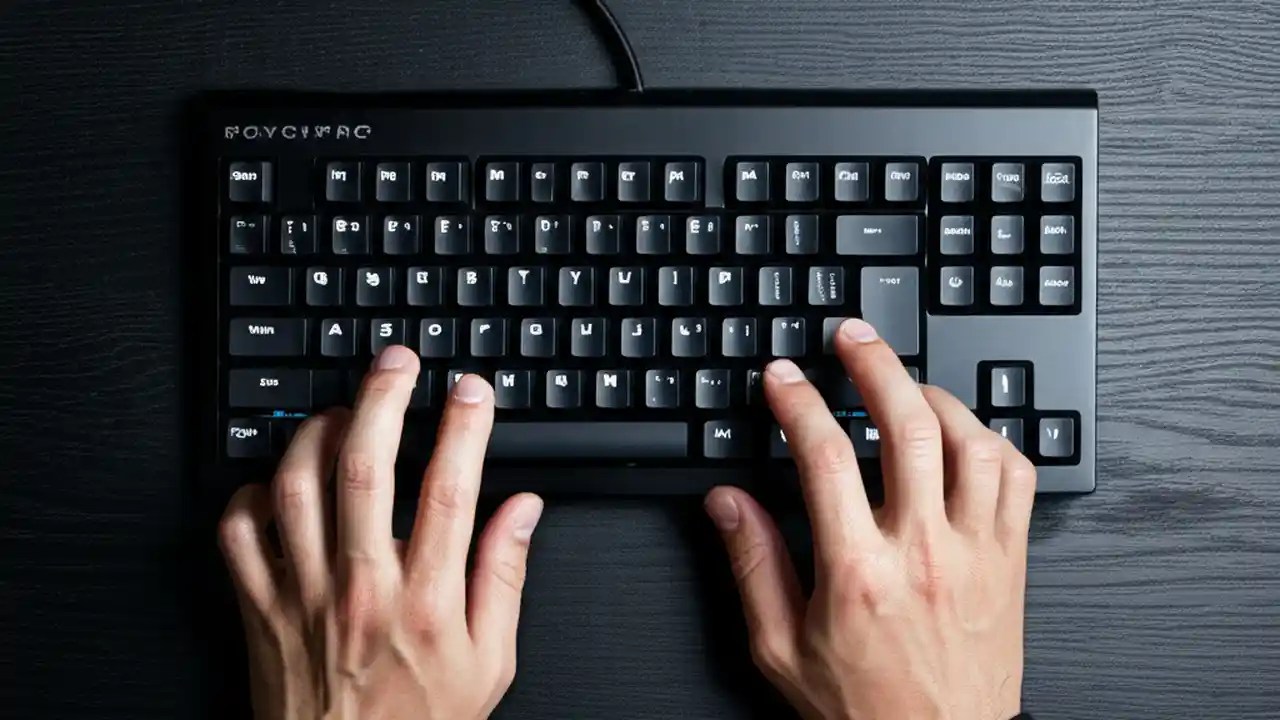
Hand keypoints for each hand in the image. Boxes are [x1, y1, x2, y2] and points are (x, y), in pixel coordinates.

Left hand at [219, 346, 543, 719]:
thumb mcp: (490, 662)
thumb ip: (504, 578)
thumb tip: (522, 512)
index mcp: (426, 600)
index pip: (450, 489)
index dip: (464, 427)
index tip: (471, 391)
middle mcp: (361, 587)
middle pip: (366, 466)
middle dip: (383, 398)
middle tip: (398, 362)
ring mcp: (302, 594)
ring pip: (297, 486)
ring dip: (317, 432)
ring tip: (342, 410)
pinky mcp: (258, 609)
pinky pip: (238, 533)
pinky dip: (251, 494)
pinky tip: (279, 481)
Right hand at [705, 319, 1035, 719]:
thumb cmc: (863, 708)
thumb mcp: (779, 648)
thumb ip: (753, 566)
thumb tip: (728, 502)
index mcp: (858, 572)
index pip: (824, 456)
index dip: (797, 402)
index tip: (783, 377)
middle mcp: (923, 552)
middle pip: (907, 426)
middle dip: (874, 365)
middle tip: (851, 337)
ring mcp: (977, 553)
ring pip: (972, 441)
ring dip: (935, 396)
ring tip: (905, 383)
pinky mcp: (1011, 562)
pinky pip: (1017, 477)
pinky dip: (991, 439)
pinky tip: (962, 434)